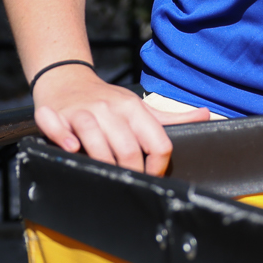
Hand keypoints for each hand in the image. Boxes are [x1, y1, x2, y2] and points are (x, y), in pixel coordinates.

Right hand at [31, 66, 209, 175]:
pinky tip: (71, 148)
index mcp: (133, 108)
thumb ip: (171, 117)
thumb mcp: (139, 107)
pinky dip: (63, 137)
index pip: (157, 141)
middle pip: (127, 148)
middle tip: (129, 182)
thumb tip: (206, 115)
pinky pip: (57, 127)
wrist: (67, 80)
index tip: (152, 176)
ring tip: (105, 174)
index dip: (158, 166)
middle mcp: (110, 108)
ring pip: (95, 139)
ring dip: (102, 161)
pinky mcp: (57, 115)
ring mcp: (83, 111)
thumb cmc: (107, 100)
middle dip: (131, 172)